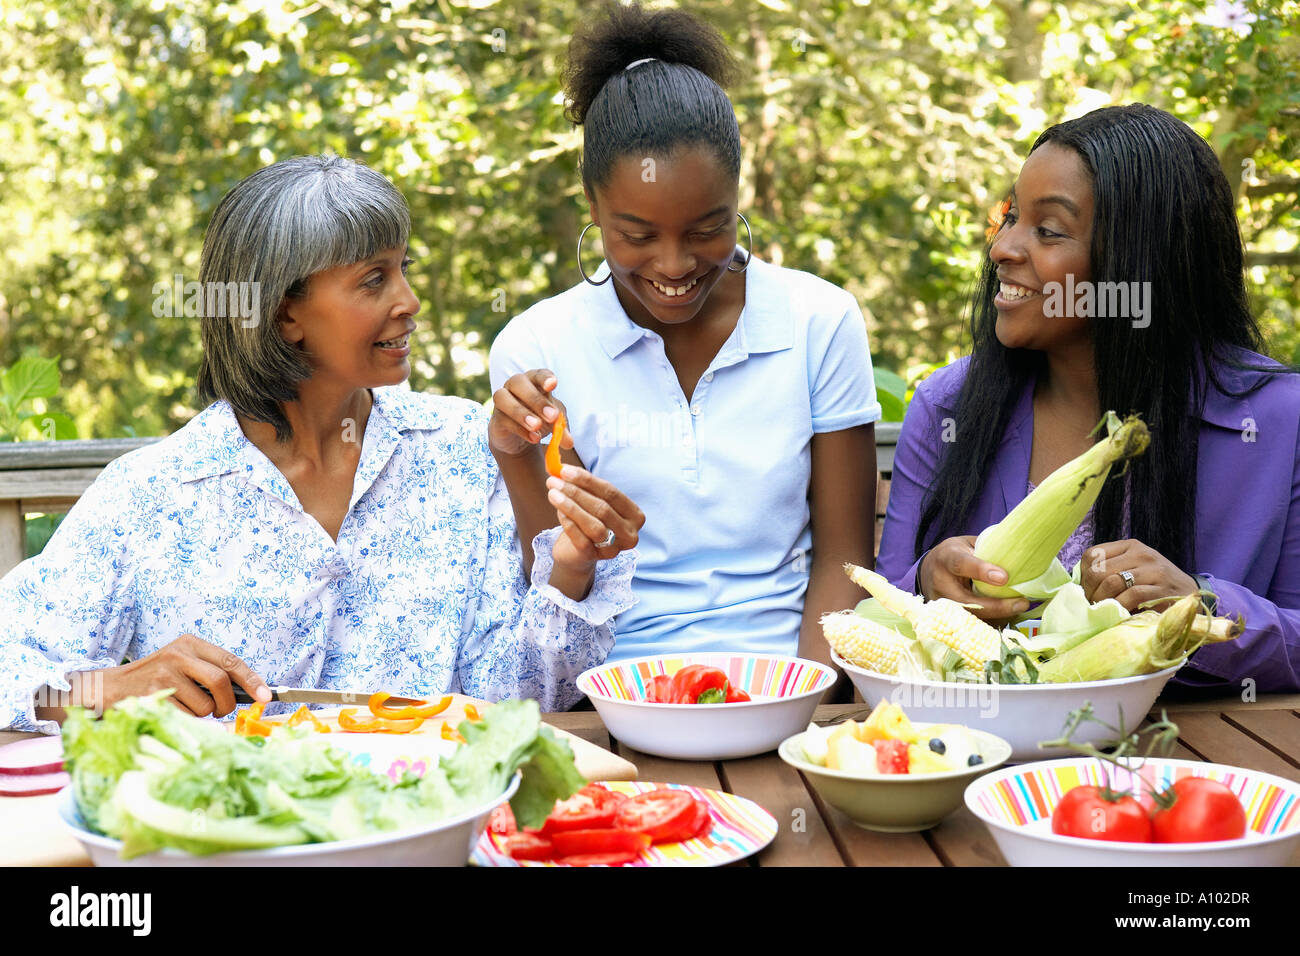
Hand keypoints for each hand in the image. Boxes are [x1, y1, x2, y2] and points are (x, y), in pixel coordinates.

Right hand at [100, 634, 271, 717]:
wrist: (109, 687)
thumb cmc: (156, 678)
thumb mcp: (183, 664)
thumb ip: (210, 672)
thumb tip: (249, 693)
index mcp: (191, 644)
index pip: (230, 660)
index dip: (252, 680)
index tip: (266, 696)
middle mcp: (178, 655)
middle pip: (220, 682)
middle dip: (226, 703)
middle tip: (219, 710)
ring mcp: (164, 675)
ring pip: (204, 705)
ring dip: (202, 714)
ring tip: (185, 706)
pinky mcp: (153, 696)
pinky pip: (186, 717)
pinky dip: (186, 720)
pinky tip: (172, 711)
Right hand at [489, 369, 572, 459]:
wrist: (519, 436)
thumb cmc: (540, 418)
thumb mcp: (554, 422)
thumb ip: (562, 429)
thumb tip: (569, 442)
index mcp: (533, 381)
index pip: (538, 374)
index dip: (544, 377)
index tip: (553, 385)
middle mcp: (515, 385)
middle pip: (519, 382)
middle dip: (535, 399)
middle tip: (552, 416)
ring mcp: (502, 399)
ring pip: (503, 398)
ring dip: (521, 413)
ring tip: (537, 426)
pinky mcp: (496, 418)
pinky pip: (503, 419)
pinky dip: (519, 429)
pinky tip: (533, 438)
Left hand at [545, 464, 644, 571]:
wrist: (577, 552)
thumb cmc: (588, 520)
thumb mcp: (592, 502)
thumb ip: (585, 487)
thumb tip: (564, 470)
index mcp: (634, 515)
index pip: (611, 493)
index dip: (587, 480)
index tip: (565, 470)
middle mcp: (629, 533)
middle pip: (602, 508)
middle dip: (575, 492)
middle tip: (554, 481)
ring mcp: (614, 548)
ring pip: (594, 525)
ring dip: (571, 507)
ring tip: (553, 494)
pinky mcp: (596, 558)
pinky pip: (581, 539)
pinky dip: (569, 524)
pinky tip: (558, 512)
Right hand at [918, 535, 1029, 620]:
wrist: (929, 571)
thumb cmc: (955, 555)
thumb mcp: (967, 545)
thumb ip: (986, 551)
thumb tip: (1017, 559)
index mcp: (946, 559)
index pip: (961, 564)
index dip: (981, 571)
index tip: (1004, 577)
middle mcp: (940, 584)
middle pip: (967, 601)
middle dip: (996, 606)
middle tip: (1022, 603)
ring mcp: (941, 605)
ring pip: (971, 617)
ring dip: (998, 616)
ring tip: (1019, 609)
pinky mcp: (946, 619)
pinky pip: (972, 625)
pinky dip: (992, 621)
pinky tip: (1008, 615)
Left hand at [1079, 539, 1197, 611]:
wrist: (1191, 594)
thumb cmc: (1155, 584)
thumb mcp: (1133, 569)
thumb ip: (1110, 570)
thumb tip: (1078, 586)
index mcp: (1130, 546)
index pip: (1093, 554)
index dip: (1084, 575)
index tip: (1086, 591)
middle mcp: (1141, 553)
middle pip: (1099, 570)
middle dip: (1090, 591)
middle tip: (1093, 605)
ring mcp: (1153, 570)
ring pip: (1112, 582)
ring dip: (1102, 601)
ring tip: (1103, 610)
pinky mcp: (1162, 588)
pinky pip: (1130, 596)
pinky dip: (1120, 606)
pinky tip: (1120, 613)